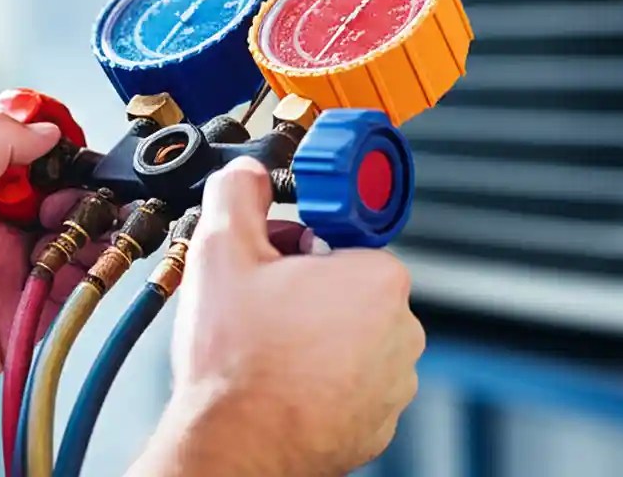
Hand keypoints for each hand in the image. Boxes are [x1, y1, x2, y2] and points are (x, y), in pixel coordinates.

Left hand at [0, 100, 108, 405]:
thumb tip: (44, 127)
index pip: (41, 170)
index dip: (67, 165)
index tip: (85, 165)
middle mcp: (2, 236)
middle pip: (68, 211)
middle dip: (87, 204)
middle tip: (84, 208)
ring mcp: (15, 276)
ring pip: (77, 252)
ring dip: (94, 241)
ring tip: (95, 238)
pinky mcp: (24, 318)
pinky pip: (71, 297)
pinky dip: (89, 282)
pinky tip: (87, 270)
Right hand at [132, 158, 424, 476]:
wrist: (234, 447)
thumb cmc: (237, 362)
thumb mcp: (221, 251)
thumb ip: (238, 194)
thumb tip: (246, 175)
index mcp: (378, 279)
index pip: (343, 238)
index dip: (298, 243)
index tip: (275, 257)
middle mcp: (401, 331)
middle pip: (348, 287)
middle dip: (306, 289)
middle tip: (261, 303)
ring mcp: (393, 382)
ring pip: (350, 338)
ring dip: (313, 336)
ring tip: (266, 349)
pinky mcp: (378, 423)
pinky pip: (351, 385)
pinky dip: (320, 382)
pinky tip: (281, 382)